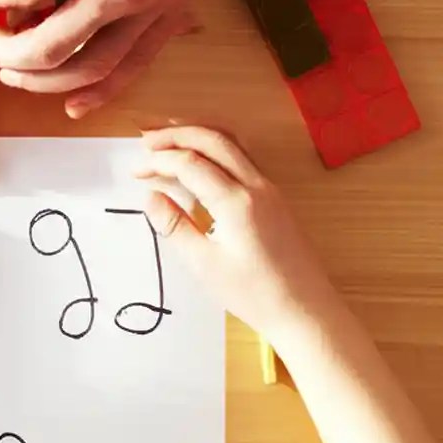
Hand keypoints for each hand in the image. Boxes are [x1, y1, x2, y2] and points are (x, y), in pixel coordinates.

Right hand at [132, 126, 340, 342]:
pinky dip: (217, 147)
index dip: (159, 162)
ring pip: (233, 142)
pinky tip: (201, 157)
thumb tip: (151, 196)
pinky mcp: (274, 197)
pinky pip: (243, 157)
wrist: (305, 310)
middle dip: (176, 134)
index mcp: (237, 203)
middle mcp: (256, 186)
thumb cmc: (254, 294)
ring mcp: (269, 189)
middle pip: (213, 140)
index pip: (191, 164)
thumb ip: (175, 226)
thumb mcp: (204, 265)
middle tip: (146, 139)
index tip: (137, 171)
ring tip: (170, 134)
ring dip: (199, 133)